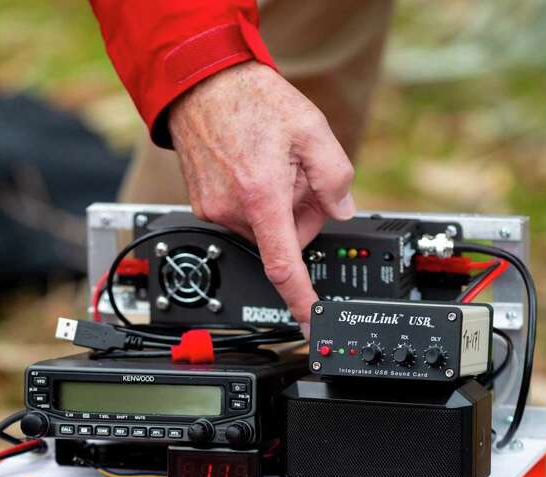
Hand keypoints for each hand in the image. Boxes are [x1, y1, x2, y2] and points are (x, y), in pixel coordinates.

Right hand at [168, 62, 355, 324]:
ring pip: (263, 227)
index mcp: (262, 198)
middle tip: (299, 174)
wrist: (202, 85)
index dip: (301, 300)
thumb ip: (336, 176)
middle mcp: (233, 211)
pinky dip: (255, 199)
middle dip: (300, 215)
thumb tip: (342, 209)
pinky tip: (253, 165)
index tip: (311, 322)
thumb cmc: (252, 101)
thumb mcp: (313, 129)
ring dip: (276, 205)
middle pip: (284, 239)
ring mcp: (214, 211)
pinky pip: (242, 216)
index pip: (284, 266)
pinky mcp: (204, 206)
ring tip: (270, 162)